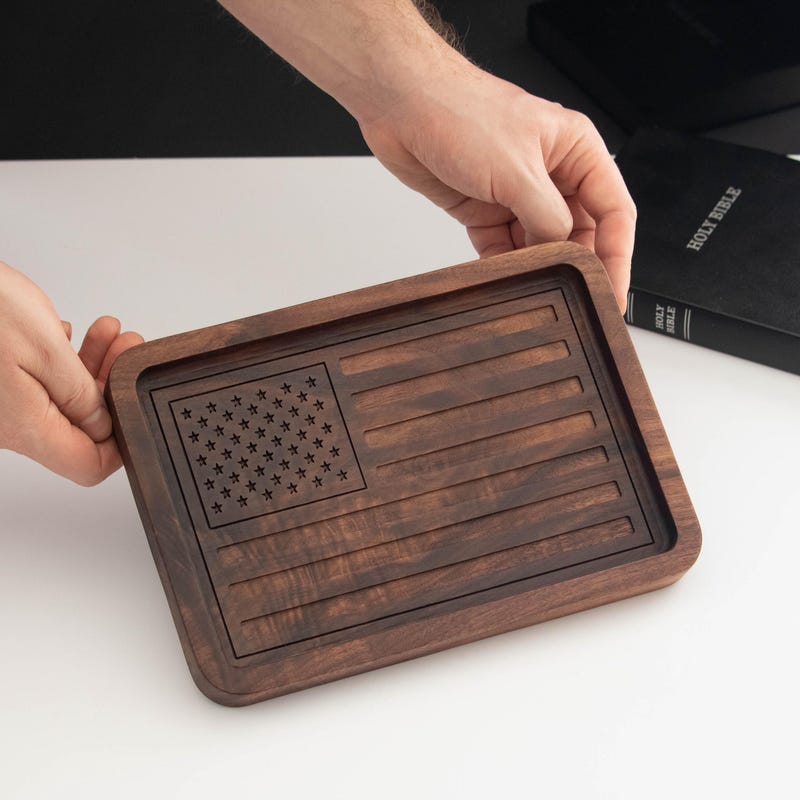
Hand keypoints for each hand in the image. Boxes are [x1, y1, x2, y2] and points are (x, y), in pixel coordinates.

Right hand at [0, 262, 142, 484]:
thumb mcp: (46, 349)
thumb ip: (82, 395)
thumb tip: (103, 424)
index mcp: (26, 428)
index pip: (88, 466)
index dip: (120, 443)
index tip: (133, 404)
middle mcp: (10, 427)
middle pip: (79, 429)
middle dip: (110, 387)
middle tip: (125, 349)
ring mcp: (1, 409)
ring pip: (61, 403)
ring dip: (91, 368)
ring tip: (108, 333)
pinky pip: (38, 386)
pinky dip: (62, 362)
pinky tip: (69, 334)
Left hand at [359, 65, 635, 310]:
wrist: (402, 106)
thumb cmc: (460, 112)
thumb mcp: (517, 170)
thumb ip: (546, 218)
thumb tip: (561, 253)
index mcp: (575, 151)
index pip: (613, 211)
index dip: (618, 255)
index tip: (614, 291)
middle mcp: (550, 174)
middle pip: (578, 233)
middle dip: (576, 266)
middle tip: (576, 301)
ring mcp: (516, 194)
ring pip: (539, 245)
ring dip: (537, 268)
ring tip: (536, 290)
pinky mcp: (484, 210)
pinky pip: (503, 249)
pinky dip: (503, 266)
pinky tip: (505, 280)